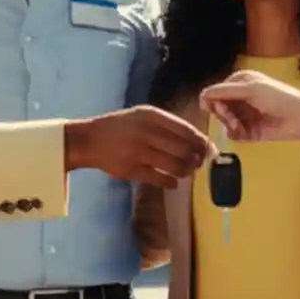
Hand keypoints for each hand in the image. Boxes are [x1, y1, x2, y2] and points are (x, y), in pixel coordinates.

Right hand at [65, 105, 215, 188]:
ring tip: (187, 172)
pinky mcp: (132, 170)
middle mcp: (146, 132)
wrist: (89, 140)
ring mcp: (139, 152)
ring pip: (174, 165)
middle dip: (197, 158)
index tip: (210, 149)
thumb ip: (168, 126)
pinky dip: (171, 182)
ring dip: (186, 171)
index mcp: (151, 116)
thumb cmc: (122, 126)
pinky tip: (173, 182)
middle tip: (200, 163)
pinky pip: (160, 179)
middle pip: (183, 149)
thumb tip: (199, 142)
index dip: (201, 142)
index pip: (186, 130)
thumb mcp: (143, 116)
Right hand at [198, 69, 299, 140]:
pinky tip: (245, 133)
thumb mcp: (250, 89)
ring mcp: (244, 115)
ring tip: (239, 126)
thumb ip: (224, 91)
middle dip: (222, 114)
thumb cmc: (277, 97)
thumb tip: (201, 96)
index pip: (215, 91)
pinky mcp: (249, 131)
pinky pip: (233, 134)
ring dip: (229, 124)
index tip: (215, 107)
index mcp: (239, 82)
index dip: (213, 100)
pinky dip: (236, 133)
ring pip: (224, 122)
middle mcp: (240, 97)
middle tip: (231, 117)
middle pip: (218, 107)